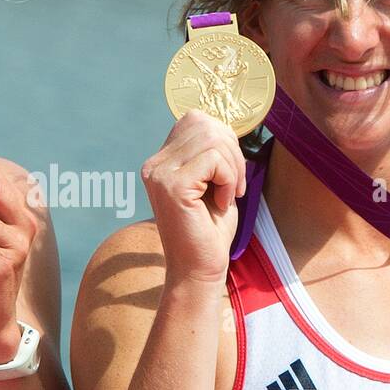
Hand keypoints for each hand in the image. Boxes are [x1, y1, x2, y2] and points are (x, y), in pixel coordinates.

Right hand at [141, 110, 247, 285]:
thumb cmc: (210, 230)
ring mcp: (159, 175)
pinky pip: (214, 160)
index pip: (195, 120)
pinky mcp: (172, 187)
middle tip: (235, 186)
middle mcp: (154, 165)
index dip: (223, 139)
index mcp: (160, 162)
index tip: (230, 174)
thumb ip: (213, 152)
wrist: (200, 269)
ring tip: (229, 195)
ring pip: (212, 140)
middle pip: (205, 125)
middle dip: (232, 152)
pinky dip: (229, 179)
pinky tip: (223, 202)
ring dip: (233, 167)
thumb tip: (225, 125)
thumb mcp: (214, 181)